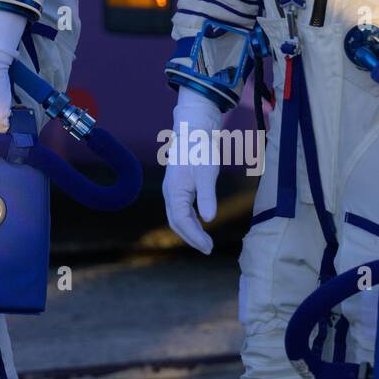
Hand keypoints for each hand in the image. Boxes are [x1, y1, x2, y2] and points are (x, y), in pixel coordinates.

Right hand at [162, 87, 223, 253]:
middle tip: (208, 248)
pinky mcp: (178, 186)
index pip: (181, 221)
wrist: (193, 130)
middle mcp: (170, 192)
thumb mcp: (207, 173)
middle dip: (191, 237)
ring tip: (205, 241)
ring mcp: (172, 189)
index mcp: (174, 191)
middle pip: (176, 222)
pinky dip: (190, 220)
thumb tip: (209, 220)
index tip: (208, 247)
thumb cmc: (200, 149)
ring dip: (190, 230)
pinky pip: (181, 209)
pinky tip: (201, 223)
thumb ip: (207, 197)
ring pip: (177, 217)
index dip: (194, 236)